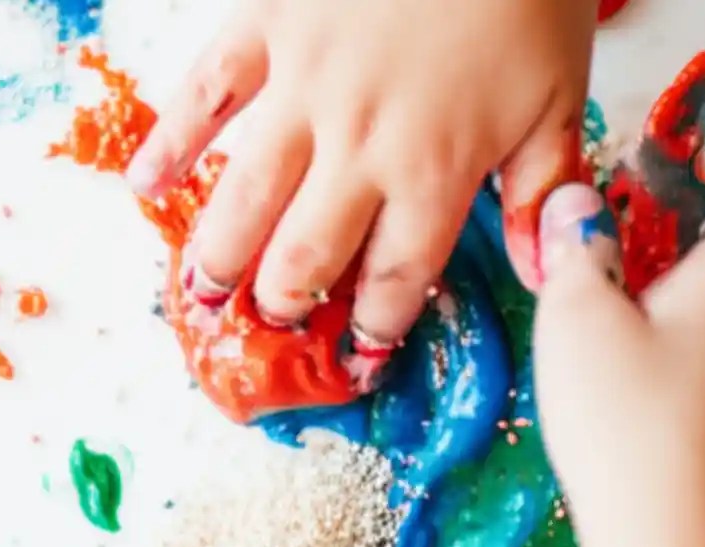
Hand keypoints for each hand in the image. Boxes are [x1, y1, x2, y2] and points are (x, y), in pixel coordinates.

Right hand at [128, 0, 595, 370]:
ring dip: (220, 257)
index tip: (356, 356)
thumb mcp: (558, 98)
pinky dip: (170, 142)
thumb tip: (545, 272)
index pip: (395, 277)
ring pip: (246, 198)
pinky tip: (146, 184)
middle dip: (285, 304)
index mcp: (435, 171)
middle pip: (307, 254)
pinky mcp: (265, 31)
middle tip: (269, 327)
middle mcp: (360, 147)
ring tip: (202, 298)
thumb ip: (545, 191)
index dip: (373, 327)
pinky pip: (206, 94)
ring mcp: (303, 90)